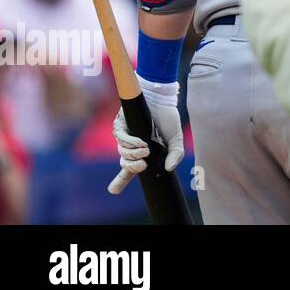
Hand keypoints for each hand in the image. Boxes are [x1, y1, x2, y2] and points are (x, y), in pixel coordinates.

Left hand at [108, 80, 183, 194]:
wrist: (162, 99)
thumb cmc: (167, 119)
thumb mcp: (175, 140)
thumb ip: (175, 155)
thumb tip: (169, 169)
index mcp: (141, 152)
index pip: (128, 169)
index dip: (119, 181)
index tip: (113, 191)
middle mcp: (130, 146)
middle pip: (125, 164)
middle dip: (132, 168)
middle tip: (142, 166)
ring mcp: (124, 136)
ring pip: (123, 153)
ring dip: (134, 154)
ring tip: (146, 150)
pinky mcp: (120, 125)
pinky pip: (121, 139)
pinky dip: (131, 143)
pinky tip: (142, 143)